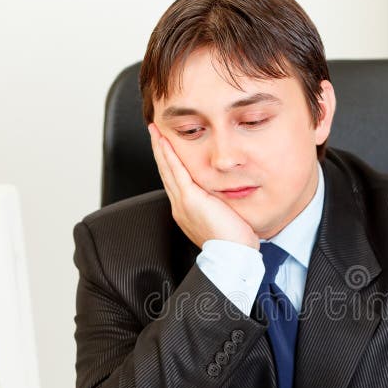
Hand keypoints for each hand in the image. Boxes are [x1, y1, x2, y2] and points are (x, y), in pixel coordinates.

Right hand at [148, 123, 258, 249]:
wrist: (232, 256)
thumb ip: (219, 205)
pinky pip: (175, 171)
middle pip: (166, 172)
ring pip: (167, 169)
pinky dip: (168, 154)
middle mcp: (180, 207)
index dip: (169, 164)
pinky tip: (163, 141)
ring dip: (160, 148)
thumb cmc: (234, 243)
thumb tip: (225, 197)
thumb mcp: (225, 218)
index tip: (166, 149)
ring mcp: (183, 203)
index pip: (175, 182)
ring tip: (155, 131)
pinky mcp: (190, 199)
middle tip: (154, 132)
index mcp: (187, 212)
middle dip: (159, 151)